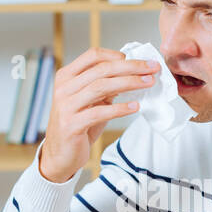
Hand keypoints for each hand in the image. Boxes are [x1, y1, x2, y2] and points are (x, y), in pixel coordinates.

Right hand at [37, 47, 158, 182]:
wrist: (60, 155)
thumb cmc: (77, 126)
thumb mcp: (90, 102)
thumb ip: (104, 87)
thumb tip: (131, 74)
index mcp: (66, 77)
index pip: (93, 55)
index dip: (116, 55)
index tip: (138, 61)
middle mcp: (64, 88)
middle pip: (101, 69)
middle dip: (130, 67)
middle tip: (151, 68)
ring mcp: (66, 106)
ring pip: (101, 87)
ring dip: (128, 83)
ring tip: (147, 83)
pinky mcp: (71, 125)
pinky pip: (99, 112)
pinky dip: (120, 108)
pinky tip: (134, 107)